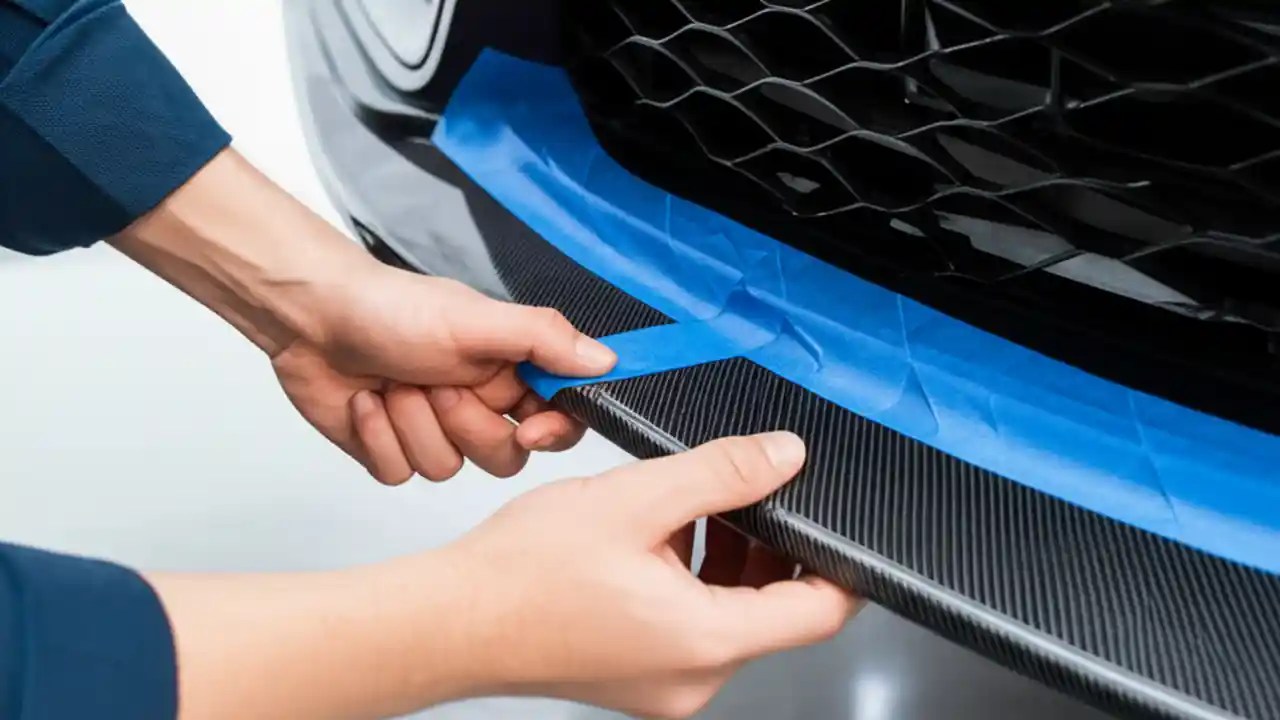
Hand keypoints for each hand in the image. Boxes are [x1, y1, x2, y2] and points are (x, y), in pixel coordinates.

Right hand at [150, 433, 861, 719]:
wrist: (450, 619)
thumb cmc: (522, 573)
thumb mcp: (634, 498)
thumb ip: (720, 473)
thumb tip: (785, 456)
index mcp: (706, 641)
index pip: (820, 611)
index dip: (838, 560)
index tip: (829, 519)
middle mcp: (694, 679)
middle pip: (774, 610)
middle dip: (766, 545)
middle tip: (734, 492)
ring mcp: (666, 686)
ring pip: (731, 615)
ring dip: (723, 558)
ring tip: (679, 509)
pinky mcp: (639, 679)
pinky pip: (692, 628)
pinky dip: (689, 581)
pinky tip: (652, 540)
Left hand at [271, 267, 615, 484]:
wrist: (311, 316)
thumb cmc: (392, 308)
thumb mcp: (477, 320)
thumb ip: (543, 341)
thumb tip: (606, 360)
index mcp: (510, 369)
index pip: (561, 418)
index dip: (551, 431)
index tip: (531, 426)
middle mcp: (479, 403)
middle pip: (503, 456)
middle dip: (464, 424)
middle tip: (436, 383)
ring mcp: (435, 430)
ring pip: (448, 469)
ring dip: (414, 425)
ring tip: (394, 382)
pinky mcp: (392, 450)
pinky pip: (401, 474)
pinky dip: (378, 437)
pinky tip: (367, 401)